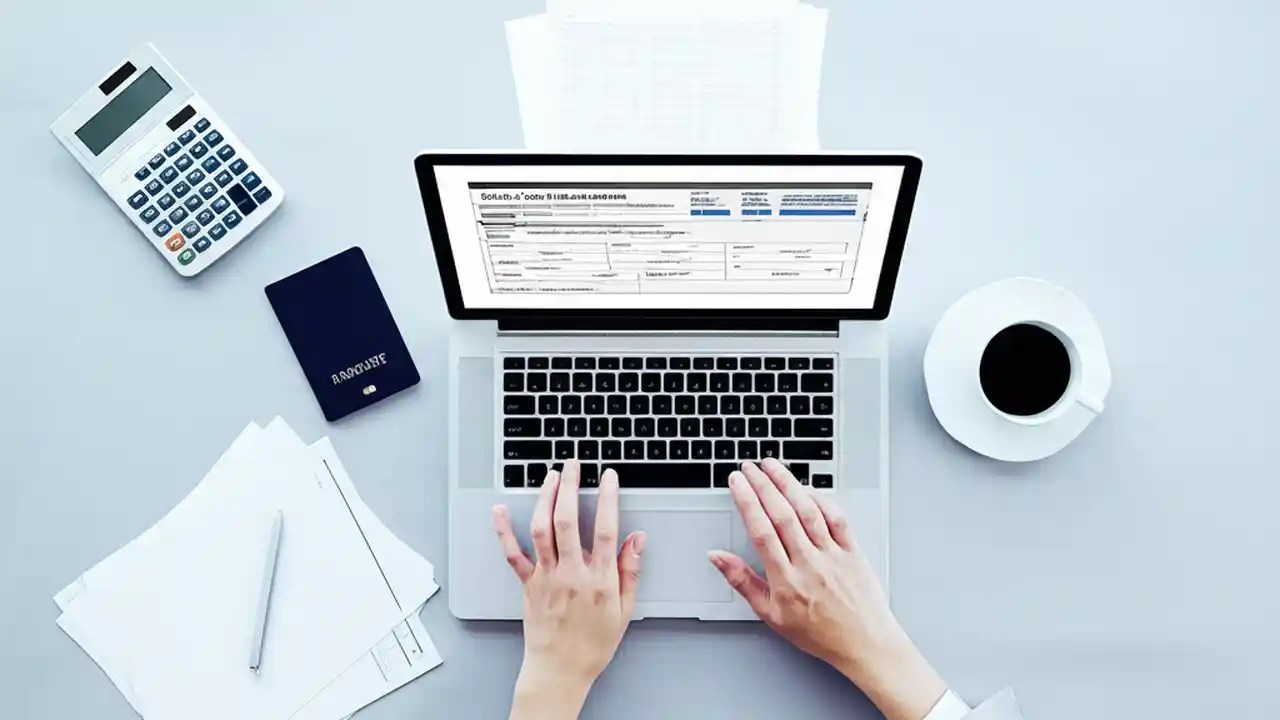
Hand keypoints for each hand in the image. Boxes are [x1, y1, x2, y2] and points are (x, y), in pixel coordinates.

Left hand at [494, 461, 645, 719]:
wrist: (559, 671)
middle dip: (570, 486)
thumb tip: (638, 539)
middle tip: (573, 465)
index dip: (607, 498)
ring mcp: (546, 577)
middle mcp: (570, 573)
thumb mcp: (625, 610)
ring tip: (551, 477)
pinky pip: (513, 554)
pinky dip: (504, 530)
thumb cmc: (593, 644)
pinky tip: (500, 510)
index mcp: (599, 579)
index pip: (604, 528)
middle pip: (567, 520)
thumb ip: (630, 571)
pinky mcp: (528, 585)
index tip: (609, 477)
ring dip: (544, 498)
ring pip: (541, 529)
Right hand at [708, 459, 945, 719]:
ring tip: (773, 466)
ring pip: (808, 510)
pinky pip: (836, 518)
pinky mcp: (852, 551)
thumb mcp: (770, 615)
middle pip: (782, 514)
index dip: (746, 501)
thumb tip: (717, 558)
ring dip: (788, 483)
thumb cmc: (819, 633)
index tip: (736, 482)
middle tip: (749, 467)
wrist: (864, 643)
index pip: (761, 530)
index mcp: (786, 580)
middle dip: (762, 484)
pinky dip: (822, 499)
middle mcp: (809, 563)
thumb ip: (742, 581)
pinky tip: (808, 489)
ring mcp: (832, 555)